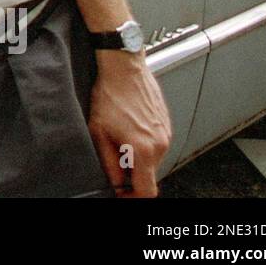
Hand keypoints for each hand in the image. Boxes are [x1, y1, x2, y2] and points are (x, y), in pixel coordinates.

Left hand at [88, 50, 172, 196]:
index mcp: (144, 150)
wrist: (124, 67)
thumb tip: (114, 182)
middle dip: (131, 173)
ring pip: (153, 159)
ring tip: (119, 136)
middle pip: (149, 175)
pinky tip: (128, 126)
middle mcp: (161, 144)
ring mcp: (166, 133)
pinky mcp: (166, 124)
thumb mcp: (99, 132)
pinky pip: (156, 143)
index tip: (122, 193)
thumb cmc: (110, 94)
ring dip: (137, 156)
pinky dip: (143, 143)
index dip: (132, 196)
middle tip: (114, 158)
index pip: (147, 190)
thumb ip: (108, 163)